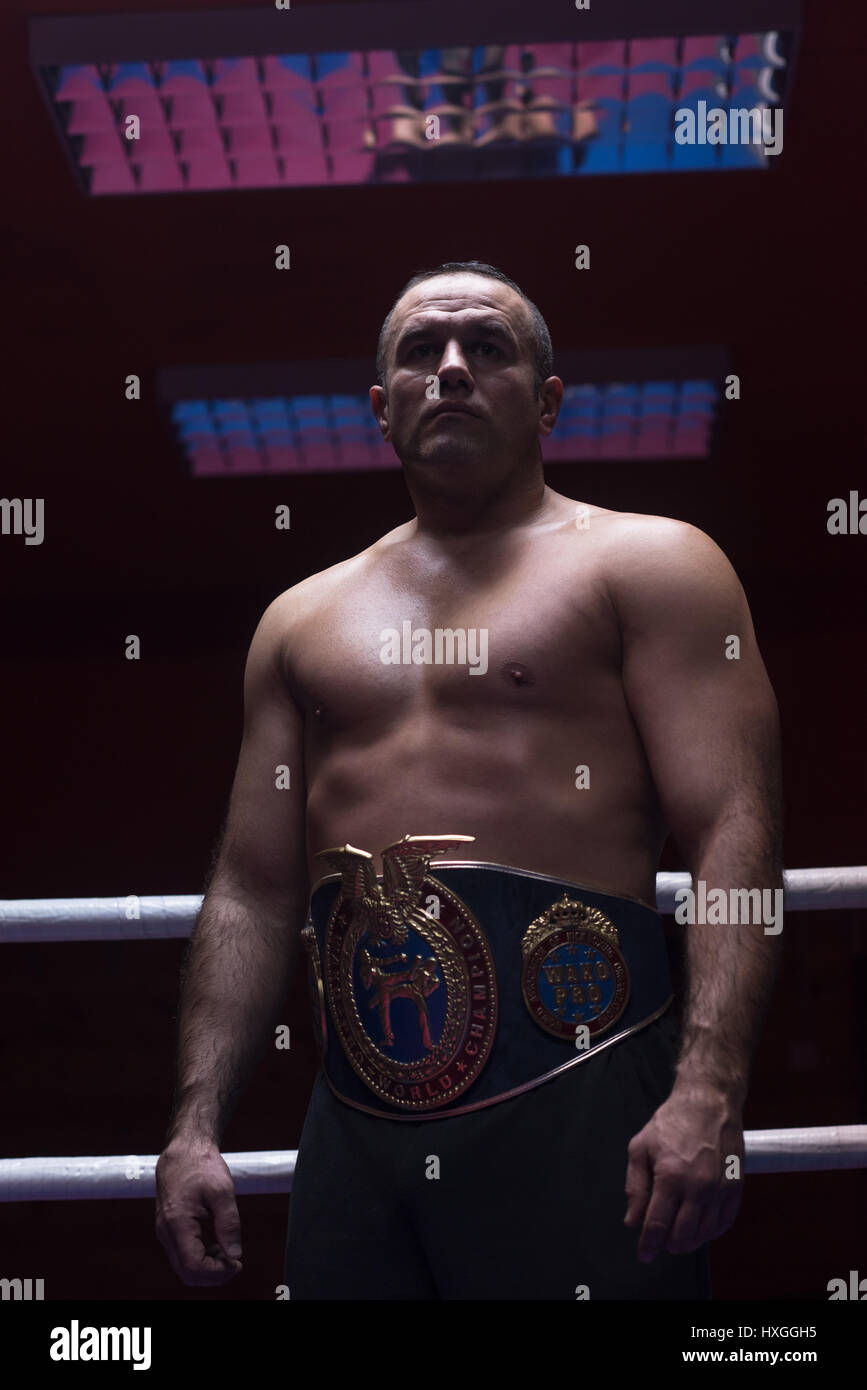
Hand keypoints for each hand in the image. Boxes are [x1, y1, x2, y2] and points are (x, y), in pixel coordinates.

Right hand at [155, 1141, 242, 1285]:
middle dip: (213, 1275)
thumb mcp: (222, 1190)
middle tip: (235, 1263)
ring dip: (207, 1268)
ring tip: (228, 1254)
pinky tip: (216, 1246)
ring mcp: (164, 1230)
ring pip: (183, 1267)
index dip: (218, 1272)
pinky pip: (182, 1254)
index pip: (194, 1266)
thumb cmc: (202, 1165)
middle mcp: (165, 1231)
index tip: (238, 1263)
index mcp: (177, 1223)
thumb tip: (235, 1255)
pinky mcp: (168, 1228)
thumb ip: (229, 1224)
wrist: (184, 1150)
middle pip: (187, 1273)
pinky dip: (200, 1258)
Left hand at [623, 1084, 744, 1261]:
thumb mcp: (640, 1147)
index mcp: (671, 1176)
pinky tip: (700, 1229)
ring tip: (677, 1236)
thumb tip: (633, 1221)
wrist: (709, 1103)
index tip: (644, 1255)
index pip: (657, 1224)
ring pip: (704, 1234)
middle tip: (660, 1242)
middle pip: (682, 1236)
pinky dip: (710, 1233)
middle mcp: (698, 1187)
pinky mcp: (736, 1188)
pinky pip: (724, 1223)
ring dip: (689, 1241)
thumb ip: (635, 1186)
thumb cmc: (672, 1122)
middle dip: (668, 1244)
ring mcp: (720, 1189)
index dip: (649, 1244)